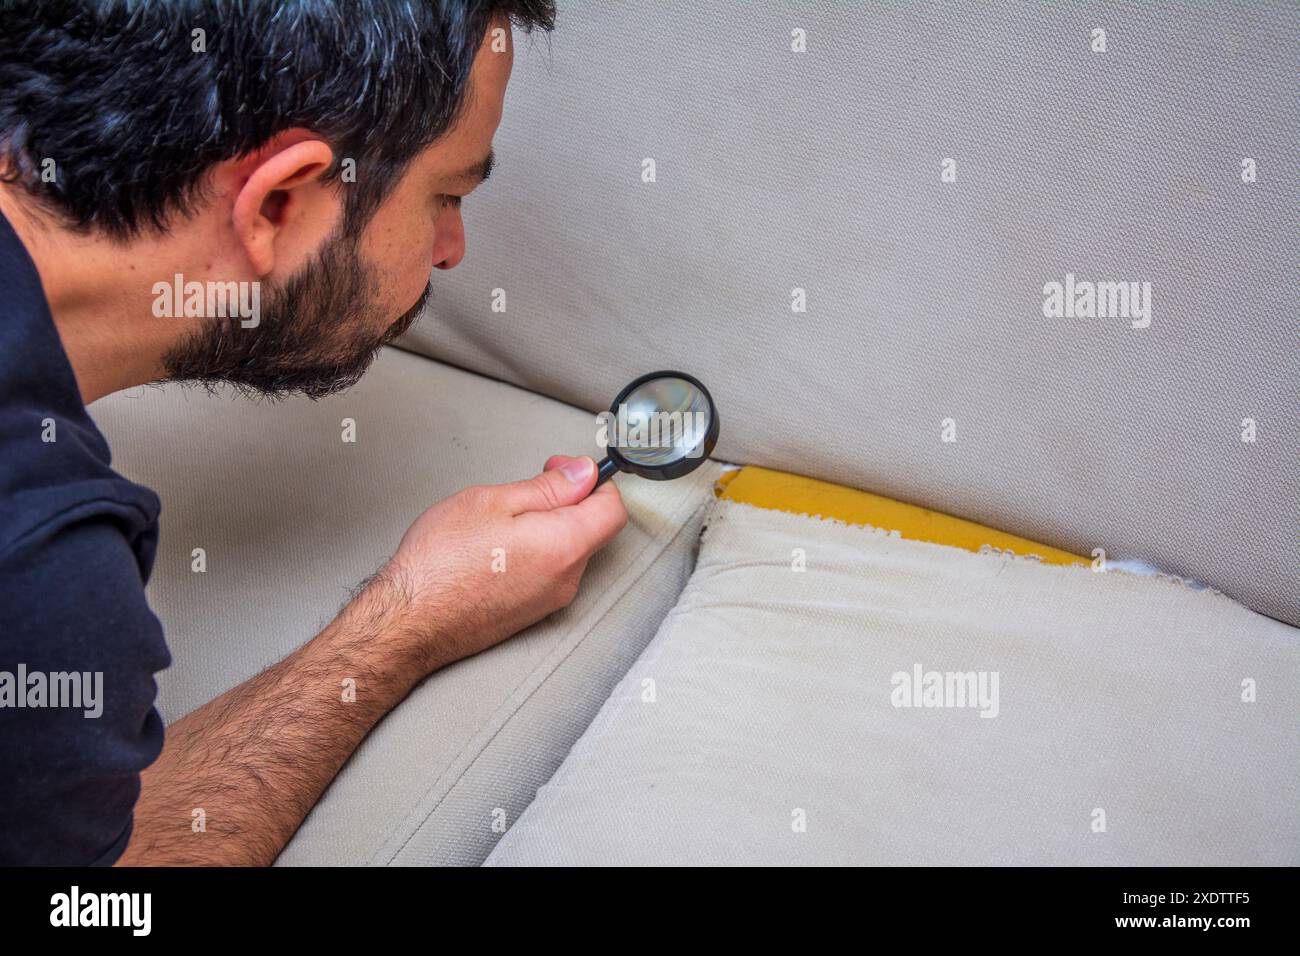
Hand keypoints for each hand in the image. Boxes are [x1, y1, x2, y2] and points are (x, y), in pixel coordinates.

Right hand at [377, 455, 627, 672]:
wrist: (410, 619)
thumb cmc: (440, 563)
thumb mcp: (494, 501)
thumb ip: (549, 487)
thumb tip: (582, 474)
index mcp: (565, 546)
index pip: (613, 509)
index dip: (595, 483)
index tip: (566, 471)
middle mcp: (566, 579)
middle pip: (591, 530)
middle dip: (566, 503)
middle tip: (525, 492)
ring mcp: (550, 601)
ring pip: (566, 552)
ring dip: (545, 529)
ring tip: (500, 523)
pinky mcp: (531, 614)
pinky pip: (547, 574)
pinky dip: (533, 554)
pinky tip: (495, 550)